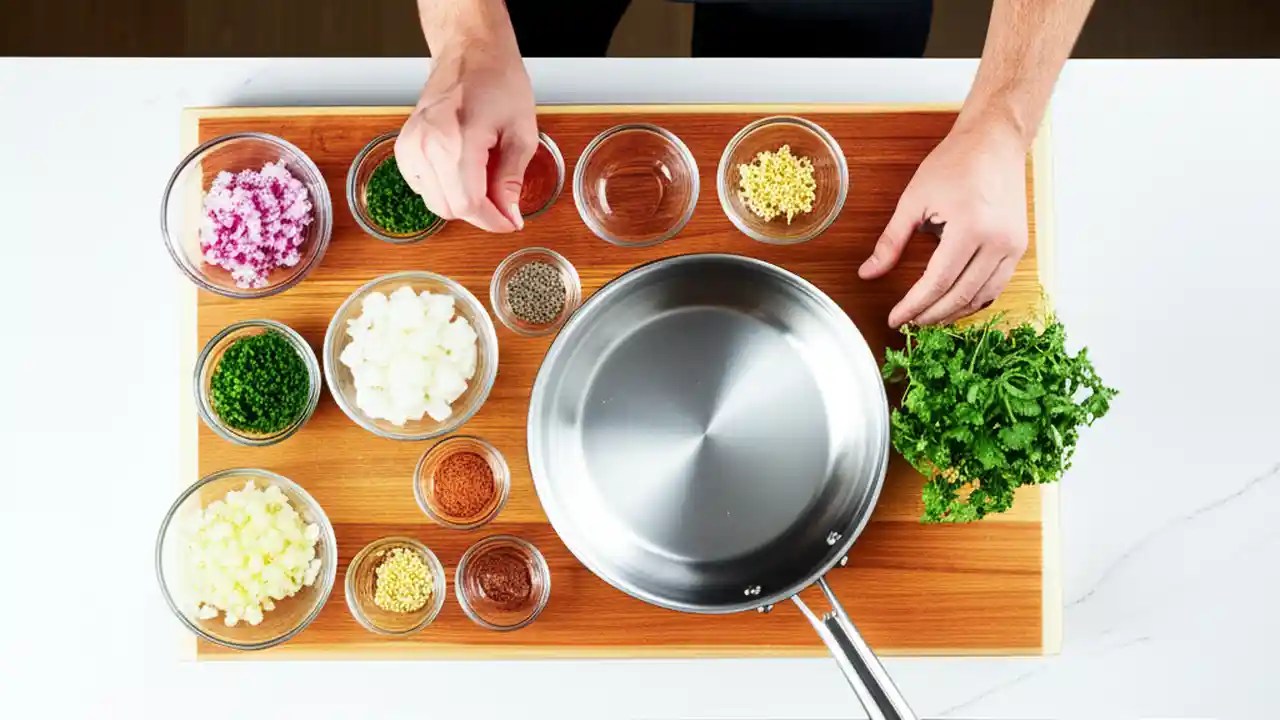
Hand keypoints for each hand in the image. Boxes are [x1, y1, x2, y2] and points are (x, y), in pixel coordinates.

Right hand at [395, 34, 536, 232]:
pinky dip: (444, 188)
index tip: (510, 222)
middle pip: (450, 208)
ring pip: (436, 202)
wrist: (470, 52)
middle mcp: (426, 146)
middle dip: (480, 212)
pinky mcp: (404, 147)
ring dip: (462, 201)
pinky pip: (423, 187)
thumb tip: (509, 214)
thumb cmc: (498, 81)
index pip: (468, 204)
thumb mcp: (521, 132)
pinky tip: (462, 169)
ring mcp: (410, 146)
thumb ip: (512, 179)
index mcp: (457, 140)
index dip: (493, 221)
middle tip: (503, 199)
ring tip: (485, 176)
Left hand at [859, 120, 1028, 326]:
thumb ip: (891, 242)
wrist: (994, 142)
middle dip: (931, 315)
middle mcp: (997, 242)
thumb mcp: (913, 200)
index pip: (936, 283)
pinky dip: (973, 300)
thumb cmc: (955, 163)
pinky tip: (953, 304)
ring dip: (953, 312)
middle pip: (960, 296)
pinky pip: (996, 286)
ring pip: (981, 297)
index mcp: (970, 228)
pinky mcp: (1019, 247)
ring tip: (927, 317)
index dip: (913, 306)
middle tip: (908, 322)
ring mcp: (1013, 246)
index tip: (894, 319)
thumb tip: (867, 273)